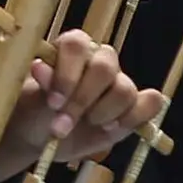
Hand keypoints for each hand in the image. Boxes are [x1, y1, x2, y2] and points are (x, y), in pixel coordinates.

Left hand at [0, 30, 166, 181]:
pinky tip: (111, 128)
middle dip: (83, 100)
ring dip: (104, 113)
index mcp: (72, 49)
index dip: (67, 74)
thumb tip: (41, 67)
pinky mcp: (134, 106)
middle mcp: (99, 60)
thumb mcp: (32, 101)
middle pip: (104, 68)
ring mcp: (119, 83)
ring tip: (86, 126)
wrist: (43, 137)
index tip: (53, 102)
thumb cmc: (35, 112)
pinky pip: (150, 103)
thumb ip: (41, 84)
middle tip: (63, 125)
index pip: (77, 45)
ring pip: (125, 89)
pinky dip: (135, 117)